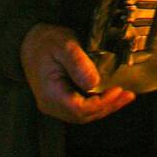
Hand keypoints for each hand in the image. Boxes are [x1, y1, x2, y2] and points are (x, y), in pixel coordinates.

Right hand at [19, 23, 135, 123]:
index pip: (79, 109)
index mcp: (50, 93)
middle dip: (107, 107)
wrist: (30, 41)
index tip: (117, 91)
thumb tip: (93, 83)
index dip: (101, 103)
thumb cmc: (46, 42)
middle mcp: (51, 104)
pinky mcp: (61, 100)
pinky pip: (81, 108)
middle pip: (83, 115)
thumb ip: (78, 63)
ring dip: (105, 107)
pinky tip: (111, 95)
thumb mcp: (64, 45)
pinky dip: (97, 103)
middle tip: (127, 95)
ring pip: (83, 115)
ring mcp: (55, 104)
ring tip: (124, 96)